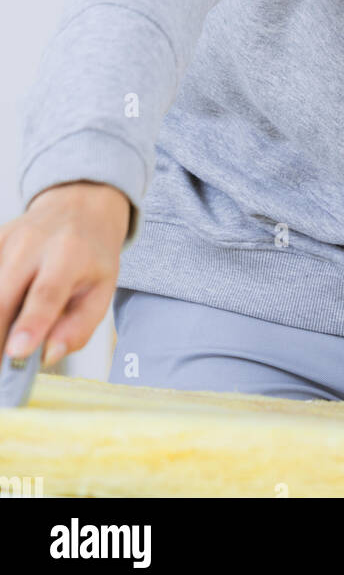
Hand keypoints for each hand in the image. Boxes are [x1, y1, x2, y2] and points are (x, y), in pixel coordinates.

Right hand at [0, 181, 130, 366]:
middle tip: (2, 370)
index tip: (16, 353)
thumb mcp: (102, 290)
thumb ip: (79, 327)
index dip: (30, 325)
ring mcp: (8, 239)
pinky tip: (6, 311)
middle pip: (4, 296)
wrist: (80, 204)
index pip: (46, 293)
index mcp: (69, 254)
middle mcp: (33, 243)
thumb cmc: (92, 254)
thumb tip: (47, 356)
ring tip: (6, 343)